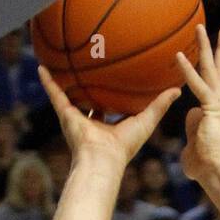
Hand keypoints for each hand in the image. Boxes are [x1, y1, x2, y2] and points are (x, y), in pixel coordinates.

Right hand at [37, 65, 179, 169]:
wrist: (102, 158)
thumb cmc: (125, 146)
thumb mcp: (146, 121)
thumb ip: (160, 105)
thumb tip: (177, 89)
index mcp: (110, 125)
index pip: (113, 106)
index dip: (115, 94)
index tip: (118, 79)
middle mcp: (93, 121)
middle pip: (91, 99)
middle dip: (90, 86)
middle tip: (91, 65)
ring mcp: (78, 118)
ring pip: (71, 95)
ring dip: (66, 81)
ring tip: (62, 61)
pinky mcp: (66, 115)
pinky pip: (55, 94)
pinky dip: (48, 82)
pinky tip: (41, 67)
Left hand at [176, 25, 219, 183]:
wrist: (217, 173)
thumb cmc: (206, 166)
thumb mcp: (195, 142)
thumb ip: (193, 127)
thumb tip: (190, 116)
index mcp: (217, 110)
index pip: (213, 83)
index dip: (211, 67)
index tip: (211, 54)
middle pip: (219, 69)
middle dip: (218, 48)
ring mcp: (219, 104)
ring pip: (211, 69)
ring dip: (205, 47)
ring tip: (200, 27)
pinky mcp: (213, 108)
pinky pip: (197, 85)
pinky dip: (187, 70)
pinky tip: (179, 55)